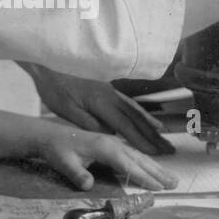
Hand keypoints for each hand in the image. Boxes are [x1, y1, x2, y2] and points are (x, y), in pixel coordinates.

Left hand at [27, 67, 173, 155]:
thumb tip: (109, 135)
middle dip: (153, 136)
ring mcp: (112, 91)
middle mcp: (111, 95)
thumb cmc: (55, 88)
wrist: (49, 64)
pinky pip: (130, 104)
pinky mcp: (109, 90)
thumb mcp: (66, 110)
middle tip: (169, 150)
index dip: (140, 140)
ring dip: (151, 126)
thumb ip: (88, 123)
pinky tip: (149, 120)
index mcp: (101, 102)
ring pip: (136, 111)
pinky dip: (143, 113)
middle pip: (137, 119)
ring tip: (164, 137)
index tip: (154, 154)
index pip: (125, 125)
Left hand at [35, 123, 178, 191]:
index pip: (128, 164)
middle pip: (140, 158)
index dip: (143, 177)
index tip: (158, 188)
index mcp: (104, 147)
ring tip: (171, 178)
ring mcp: (113, 141)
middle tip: (175, 184)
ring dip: (156, 166)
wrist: (50, 134)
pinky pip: (134, 151)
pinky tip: (154, 164)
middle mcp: (112, 142)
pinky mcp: (112, 141)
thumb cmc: (56, 149)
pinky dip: (147, 159)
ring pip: (139, 154)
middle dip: (157, 172)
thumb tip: (88, 186)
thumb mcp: (62, 162)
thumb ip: (76, 174)